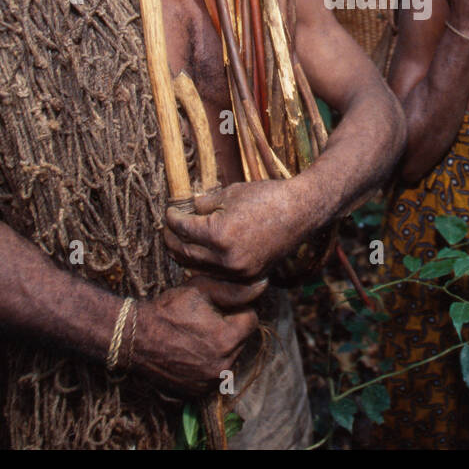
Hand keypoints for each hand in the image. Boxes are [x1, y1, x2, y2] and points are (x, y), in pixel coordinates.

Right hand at [131, 275, 264, 394]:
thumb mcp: (201, 289)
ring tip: (196, 337)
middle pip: (240, 341)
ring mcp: (209, 382)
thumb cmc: (167, 309)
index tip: (218, 308)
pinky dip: (207, 365)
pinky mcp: (196, 392)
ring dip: (220, 348)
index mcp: (227, 340)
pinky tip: (190, 353)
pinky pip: (213, 375)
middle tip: (205, 321)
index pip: (250, 320)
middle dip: (229, 330)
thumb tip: (264, 283)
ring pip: (229, 359)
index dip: (236, 310)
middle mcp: (222, 366)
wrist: (134, 337)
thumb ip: (236, 289)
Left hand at [164, 179, 315, 281]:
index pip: (182, 229)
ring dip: (185, 255)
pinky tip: (201, 254)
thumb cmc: (267, 196)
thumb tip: (189, 207)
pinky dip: (205, 265)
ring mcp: (238, 270)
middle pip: (185, 252)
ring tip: (179, 242)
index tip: (170, 212)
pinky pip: (218, 274)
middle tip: (167, 229)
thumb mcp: (231, 193)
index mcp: (218, 234)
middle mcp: (226, 257)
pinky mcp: (248, 275)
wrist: (301, 211)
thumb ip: (206, 203)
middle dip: (172, 239)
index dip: (171, 219)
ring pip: (198, 268)